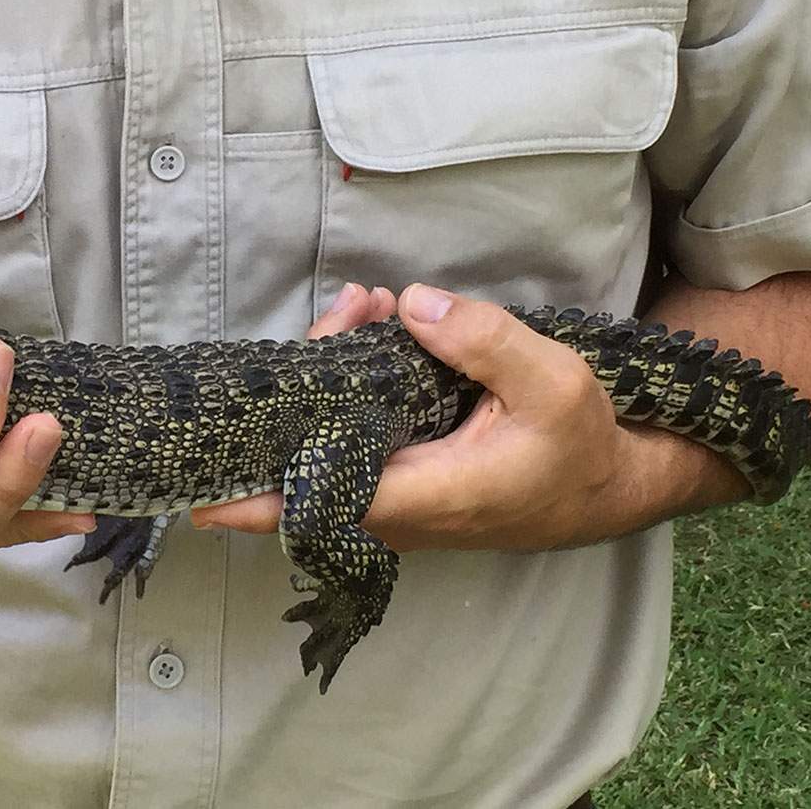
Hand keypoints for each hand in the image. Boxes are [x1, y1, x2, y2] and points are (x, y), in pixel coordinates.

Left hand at [192, 283, 739, 550]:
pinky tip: (381, 325)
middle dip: (304, 387)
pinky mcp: (407, 474)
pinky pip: (358, 433)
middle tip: (345, 312)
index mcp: (424, 493)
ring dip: (335, 373)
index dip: (252, 500)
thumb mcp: (554, 383)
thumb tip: (410, 304)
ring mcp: (400, 492)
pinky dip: (358, 381)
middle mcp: (398, 504)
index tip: (195, 491)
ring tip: (368, 307)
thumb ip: (483, 342)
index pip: (315, 505)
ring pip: (332, 440)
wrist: (615, 482)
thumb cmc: (584, 445)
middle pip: (311, 458)